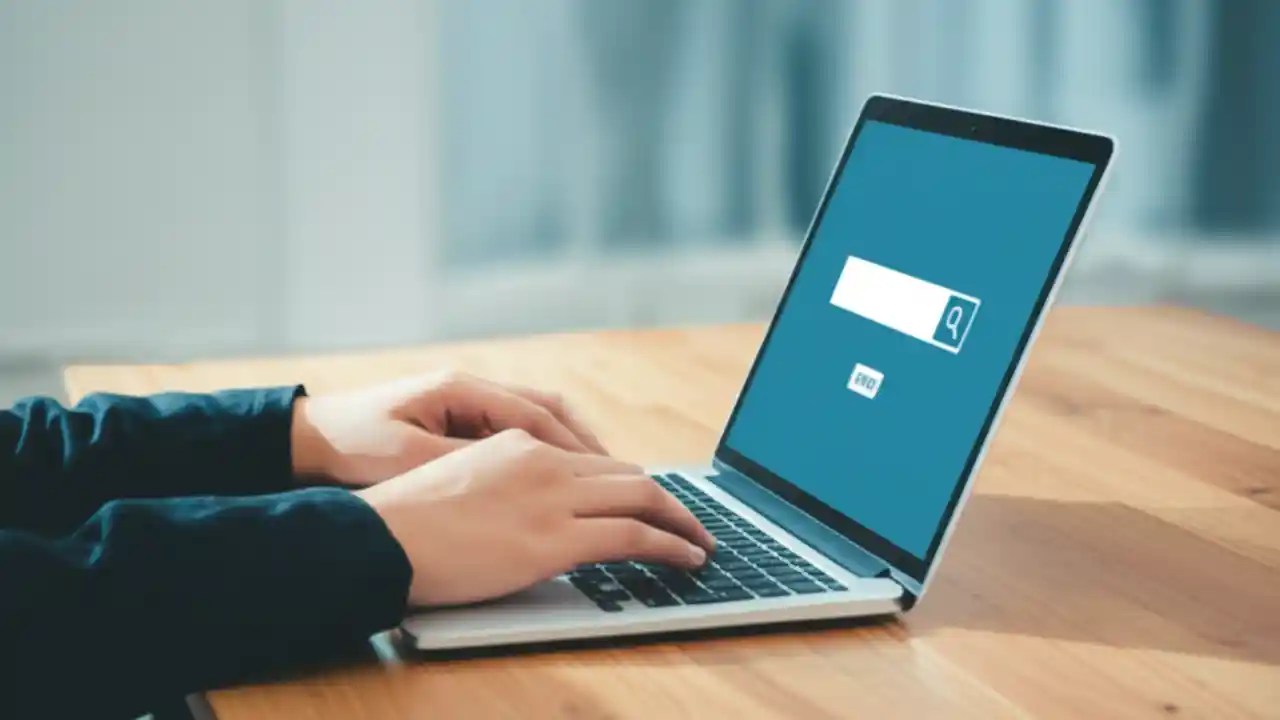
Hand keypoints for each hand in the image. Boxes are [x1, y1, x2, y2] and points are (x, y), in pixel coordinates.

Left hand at [291, 372, 606, 485]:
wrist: (307, 441)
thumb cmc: (350, 447)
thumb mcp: (410, 459)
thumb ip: (466, 462)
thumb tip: (524, 474)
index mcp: (460, 389)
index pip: (535, 414)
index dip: (574, 446)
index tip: (606, 473)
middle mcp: (469, 388)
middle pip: (547, 409)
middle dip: (584, 443)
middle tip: (618, 477)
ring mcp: (465, 402)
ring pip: (535, 419)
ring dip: (567, 446)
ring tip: (597, 479)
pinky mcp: (457, 421)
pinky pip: (513, 432)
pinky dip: (541, 451)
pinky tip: (553, 480)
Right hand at [355, 429, 715, 606]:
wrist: (378, 538)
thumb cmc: (404, 523)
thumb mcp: (460, 484)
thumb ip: (505, 489)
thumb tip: (526, 514)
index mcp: (519, 445)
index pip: (595, 461)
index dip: (632, 483)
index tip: (652, 501)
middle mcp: (544, 462)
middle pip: (629, 474)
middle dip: (668, 500)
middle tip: (691, 523)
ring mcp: (553, 498)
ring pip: (642, 498)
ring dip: (681, 522)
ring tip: (700, 544)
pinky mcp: (555, 538)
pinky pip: (634, 536)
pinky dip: (671, 545)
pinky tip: (686, 558)